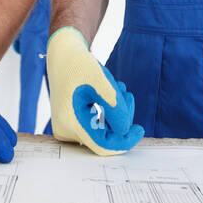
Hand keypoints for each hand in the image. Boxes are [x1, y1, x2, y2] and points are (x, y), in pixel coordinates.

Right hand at [46, 26, 143, 154]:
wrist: (62, 56)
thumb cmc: (80, 66)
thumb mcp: (101, 81)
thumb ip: (114, 107)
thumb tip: (124, 131)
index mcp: (70, 121)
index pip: (102, 145)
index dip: (124, 141)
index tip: (139, 129)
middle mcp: (65, 129)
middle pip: (104, 137)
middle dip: (121, 119)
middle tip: (127, 95)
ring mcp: (67, 128)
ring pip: (102, 130)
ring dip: (116, 112)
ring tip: (119, 89)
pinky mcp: (71, 124)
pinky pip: (95, 125)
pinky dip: (107, 112)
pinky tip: (111, 93)